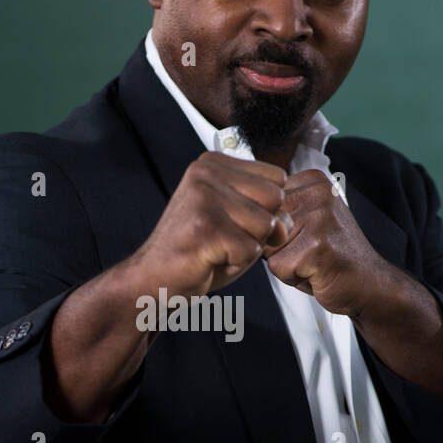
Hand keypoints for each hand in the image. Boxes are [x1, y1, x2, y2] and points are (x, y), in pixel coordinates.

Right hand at [130, 151, 294, 296]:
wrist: (154, 279)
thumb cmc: (198, 251)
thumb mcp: (234, 218)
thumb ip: (263, 207)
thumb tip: (287, 218)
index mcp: (213, 164)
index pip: (276, 178)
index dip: (267, 209)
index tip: (236, 222)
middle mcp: (206, 173)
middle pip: (275, 199)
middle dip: (261, 228)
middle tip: (228, 239)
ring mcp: (204, 198)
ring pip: (266, 225)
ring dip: (248, 247)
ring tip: (218, 248)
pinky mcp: (205, 227)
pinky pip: (251, 249)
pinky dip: (237, 263)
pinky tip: (210, 259)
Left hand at [262, 169, 387, 315]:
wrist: (369, 284)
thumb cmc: (333, 257)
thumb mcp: (308, 220)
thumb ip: (280, 210)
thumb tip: (241, 210)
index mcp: (314, 181)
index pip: (262, 205)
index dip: (277, 231)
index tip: (305, 236)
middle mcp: (318, 193)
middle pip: (262, 225)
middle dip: (278, 248)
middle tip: (309, 253)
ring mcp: (319, 217)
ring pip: (267, 248)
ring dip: (284, 264)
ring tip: (312, 262)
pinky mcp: (316, 246)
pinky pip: (278, 267)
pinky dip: (292, 278)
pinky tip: (317, 272)